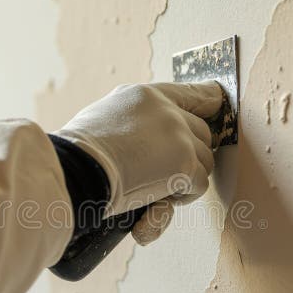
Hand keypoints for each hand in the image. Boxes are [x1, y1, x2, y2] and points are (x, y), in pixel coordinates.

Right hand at [52, 82, 222, 219]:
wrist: (75, 173)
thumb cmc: (77, 156)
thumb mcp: (102, 120)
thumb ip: (131, 122)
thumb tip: (147, 144)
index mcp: (145, 96)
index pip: (190, 92)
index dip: (207, 100)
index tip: (218, 101)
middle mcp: (167, 110)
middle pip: (202, 133)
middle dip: (190, 157)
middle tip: (164, 175)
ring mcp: (178, 136)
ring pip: (204, 161)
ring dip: (184, 180)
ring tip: (153, 189)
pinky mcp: (184, 164)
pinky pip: (199, 185)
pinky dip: (180, 198)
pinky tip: (154, 200)